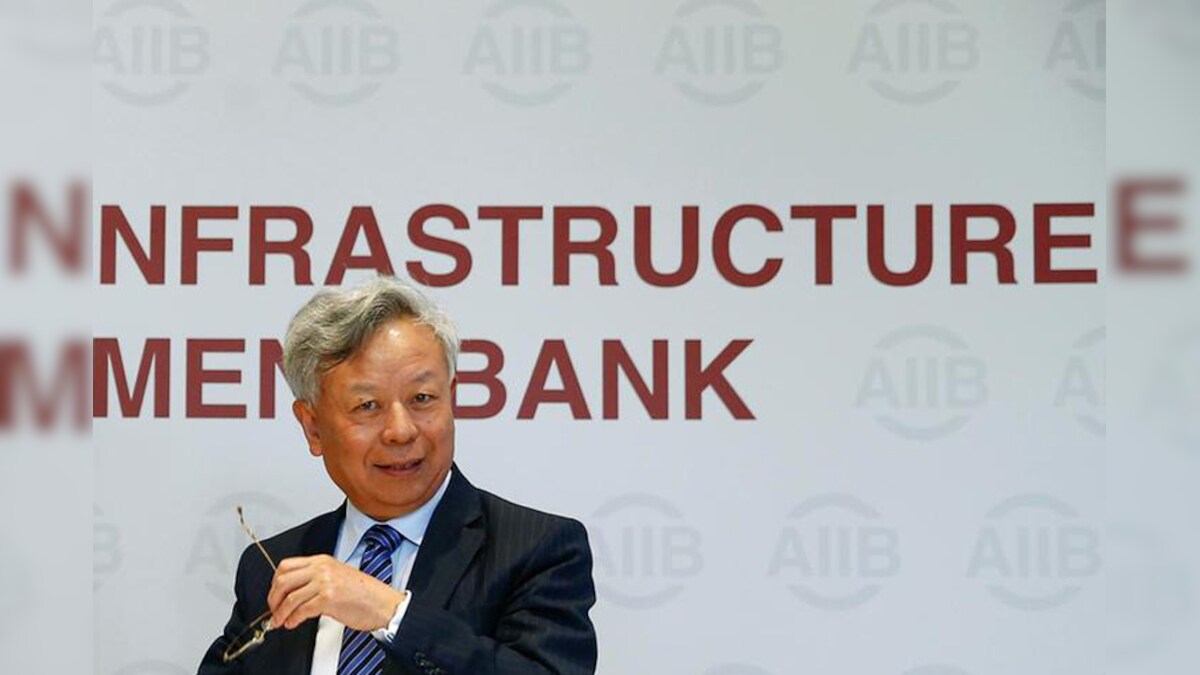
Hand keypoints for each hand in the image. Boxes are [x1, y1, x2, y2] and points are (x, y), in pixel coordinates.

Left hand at [266, 554, 406, 631]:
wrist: (382, 603)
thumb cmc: (364, 593)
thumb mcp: (337, 576)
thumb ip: (316, 578)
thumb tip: (294, 591)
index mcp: (322, 560)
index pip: (286, 565)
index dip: (274, 583)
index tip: (274, 595)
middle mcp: (321, 568)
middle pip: (283, 581)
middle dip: (273, 599)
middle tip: (273, 610)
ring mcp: (325, 582)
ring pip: (290, 598)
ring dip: (281, 613)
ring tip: (280, 621)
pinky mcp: (328, 598)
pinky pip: (301, 610)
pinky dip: (293, 619)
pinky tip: (293, 623)